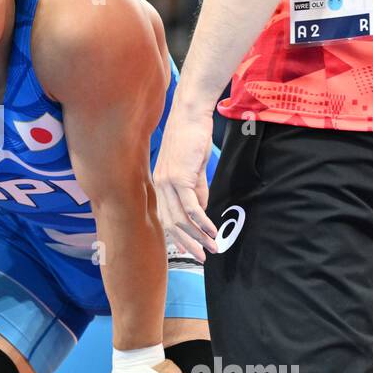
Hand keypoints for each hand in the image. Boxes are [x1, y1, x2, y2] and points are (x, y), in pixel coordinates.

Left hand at [156, 102, 218, 260]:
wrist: (190, 114)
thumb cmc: (192, 137)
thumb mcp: (194, 167)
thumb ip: (197, 189)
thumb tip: (202, 209)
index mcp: (160, 184)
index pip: (166, 217)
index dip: (178, 236)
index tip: (190, 250)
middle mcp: (160, 186)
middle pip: (171, 224)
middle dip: (188, 243)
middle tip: (202, 258)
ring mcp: (168, 182)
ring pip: (182, 219)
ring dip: (198, 236)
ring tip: (212, 248)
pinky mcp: (180, 177)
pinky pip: (192, 207)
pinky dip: (203, 222)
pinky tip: (212, 231)